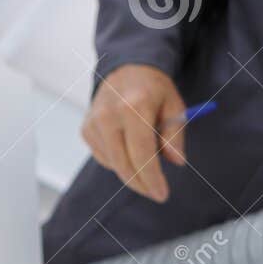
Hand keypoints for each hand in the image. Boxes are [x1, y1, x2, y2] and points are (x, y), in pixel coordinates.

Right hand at [81, 63, 187, 202]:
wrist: (126, 69)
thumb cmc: (154, 90)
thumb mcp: (175, 107)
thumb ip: (175, 135)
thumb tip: (176, 162)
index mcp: (134, 107)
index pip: (142, 153)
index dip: (152, 178)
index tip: (162, 195)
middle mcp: (109, 115)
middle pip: (124, 164)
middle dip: (142, 184)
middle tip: (157, 193)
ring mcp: (93, 122)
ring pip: (113, 164)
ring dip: (132, 171)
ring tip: (148, 157)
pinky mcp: (86, 129)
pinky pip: (104, 157)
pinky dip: (119, 160)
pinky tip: (129, 147)